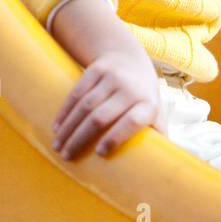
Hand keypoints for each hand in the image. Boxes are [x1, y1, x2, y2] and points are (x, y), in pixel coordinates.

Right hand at [51, 50, 166, 161]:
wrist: (129, 57)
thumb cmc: (142, 94)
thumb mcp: (155, 110)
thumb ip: (157, 134)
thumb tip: (163, 165)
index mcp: (148, 103)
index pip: (132, 122)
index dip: (115, 138)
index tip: (99, 153)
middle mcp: (130, 88)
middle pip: (101, 117)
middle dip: (80, 139)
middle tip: (67, 156)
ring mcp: (112, 76)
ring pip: (85, 106)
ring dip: (68, 128)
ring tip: (58, 146)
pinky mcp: (96, 69)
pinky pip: (76, 92)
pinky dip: (64, 111)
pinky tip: (57, 126)